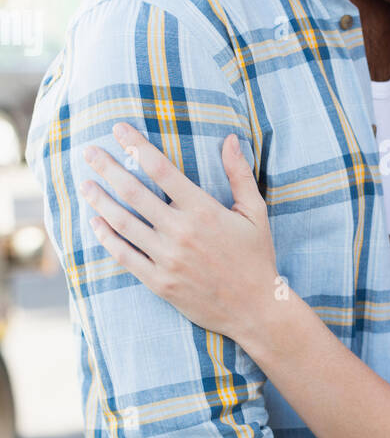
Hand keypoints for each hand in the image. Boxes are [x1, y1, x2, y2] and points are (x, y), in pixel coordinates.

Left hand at [80, 123, 280, 338]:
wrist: (255, 309)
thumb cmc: (256, 258)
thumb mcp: (255, 213)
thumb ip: (239, 174)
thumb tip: (232, 138)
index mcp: (204, 210)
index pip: (162, 170)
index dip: (137, 146)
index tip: (120, 129)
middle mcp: (181, 232)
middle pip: (134, 192)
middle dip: (109, 168)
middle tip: (90, 152)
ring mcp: (167, 258)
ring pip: (124, 223)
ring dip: (100, 201)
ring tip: (85, 185)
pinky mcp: (159, 282)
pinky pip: (125, 256)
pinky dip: (108, 238)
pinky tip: (96, 223)